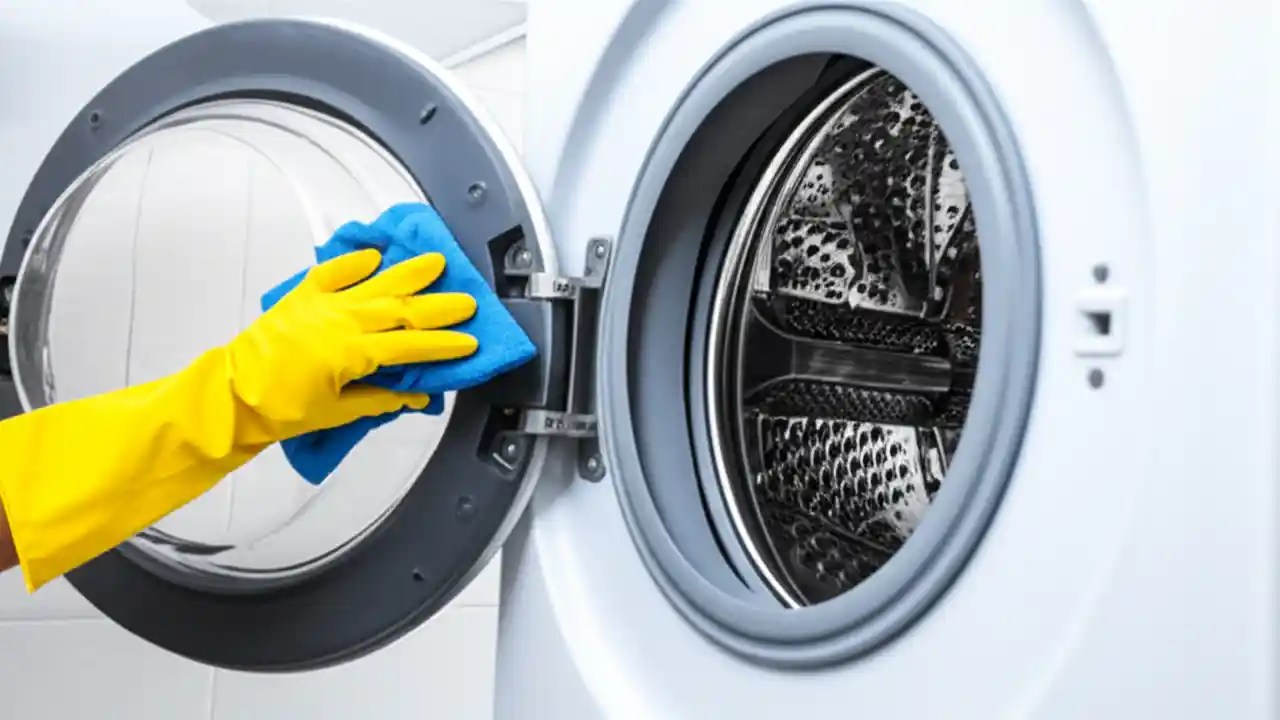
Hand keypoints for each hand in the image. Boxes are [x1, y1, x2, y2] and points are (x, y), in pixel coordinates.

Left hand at [228, 248, 477, 444]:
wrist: (233, 395)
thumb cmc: (284, 410)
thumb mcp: (337, 412)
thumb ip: (380, 400)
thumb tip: (418, 397)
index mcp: (353, 353)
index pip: (410, 345)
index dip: (443, 344)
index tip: (470, 341)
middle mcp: (342, 321)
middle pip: (400, 309)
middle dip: (437, 305)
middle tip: (467, 300)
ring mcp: (322, 305)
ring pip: (374, 283)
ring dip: (408, 272)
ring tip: (436, 261)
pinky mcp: (301, 296)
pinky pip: (332, 272)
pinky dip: (353, 261)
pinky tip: (374, 255)